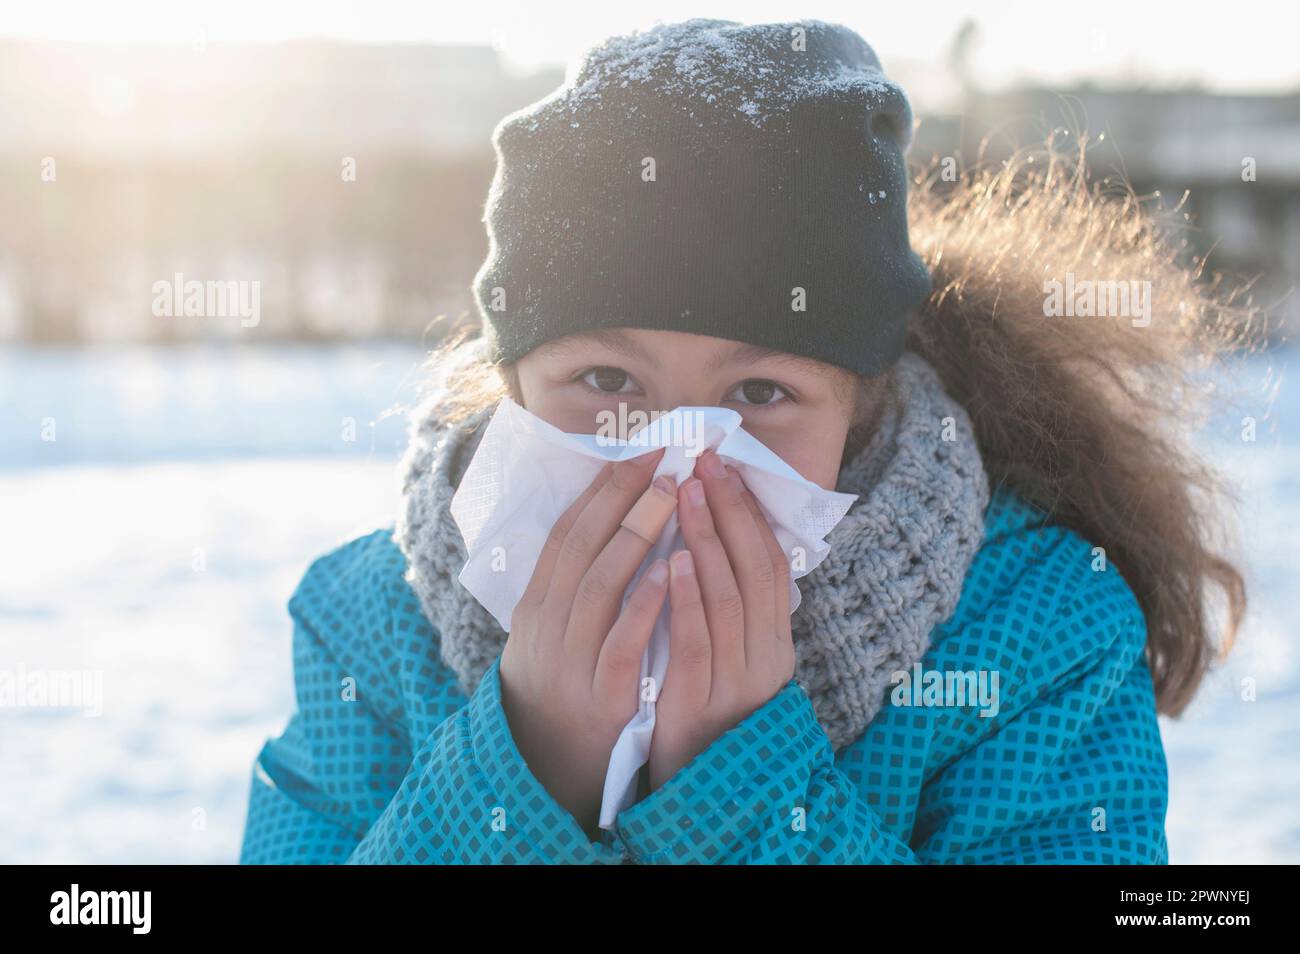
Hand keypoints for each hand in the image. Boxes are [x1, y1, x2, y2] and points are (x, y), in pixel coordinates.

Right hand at [499, 448, 677, 835]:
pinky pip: (620, 642)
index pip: (567, 532)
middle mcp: (547, 624)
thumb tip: (606, 521)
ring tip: (670, 497)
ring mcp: (570, 659)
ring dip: (635, 536)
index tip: (638, 453)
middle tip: (662, 461)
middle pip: (581, 547)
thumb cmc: (561, 685)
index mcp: (537, 603)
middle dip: (622, 499)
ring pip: (598, 586)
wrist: (544, 767)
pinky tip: (667, 572)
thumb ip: (572, 584)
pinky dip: (642, 605)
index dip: (602, 490)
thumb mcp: (551, 631)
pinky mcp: (600, 694)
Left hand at [648, 449, 793, 791]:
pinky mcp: (703, 704)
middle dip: (730, 513)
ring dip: (708, 542)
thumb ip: (726, 606)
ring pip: (731, 599)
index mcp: (774, 641)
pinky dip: (689, 600)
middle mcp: (766, 658)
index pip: (770, 563)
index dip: (749, 513)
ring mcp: (738, 682)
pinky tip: (673, 564)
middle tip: (706, 465)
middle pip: (755, 570)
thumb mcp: (726, 655)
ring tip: (688, 495)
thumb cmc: (700, 706)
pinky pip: (699, 643)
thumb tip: (712, 536)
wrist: (693, 786)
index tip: (725, 469)